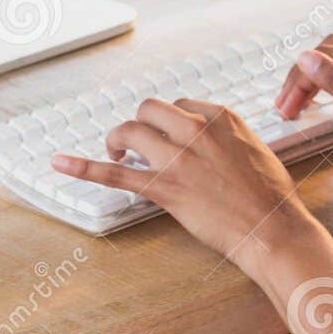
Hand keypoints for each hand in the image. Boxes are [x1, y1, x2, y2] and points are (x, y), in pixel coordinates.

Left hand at [52, 98, 325, 281]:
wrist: (273, 229)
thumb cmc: (270, 195)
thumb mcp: (254, 147)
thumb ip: (226, 136)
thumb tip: (209, 138)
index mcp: (220, 116)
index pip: (180, 104)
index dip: (170, 122)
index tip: (171, 137)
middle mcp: (196, 129)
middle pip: (149, 108)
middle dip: (140, 123)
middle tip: (139, 144)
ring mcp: (177, 157)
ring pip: (130, 130)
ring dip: (118, 140)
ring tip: (119, 154)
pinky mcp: (164, 188)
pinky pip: (116, 174)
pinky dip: (84, 167)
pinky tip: (59, 163)